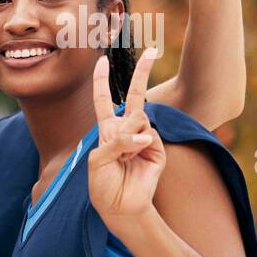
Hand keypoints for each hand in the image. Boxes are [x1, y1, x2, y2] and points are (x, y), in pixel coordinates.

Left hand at [89, 49, 164, 229]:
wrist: (120, 206)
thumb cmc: (103, 185)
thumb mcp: (98, 160)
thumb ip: (115, 141)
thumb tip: (143, 132)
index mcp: (108, 131)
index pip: (104, 101)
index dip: (102, 82)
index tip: (102, 62)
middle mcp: (126, 131)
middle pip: (135, 96)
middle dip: (142, 72)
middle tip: (152, 50)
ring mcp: (144, 138)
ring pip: (138, 117)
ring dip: (128, 132)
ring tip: (124, 154)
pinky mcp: (157, 148)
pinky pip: (147, 133)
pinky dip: (138, 141)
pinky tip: (136, 153)